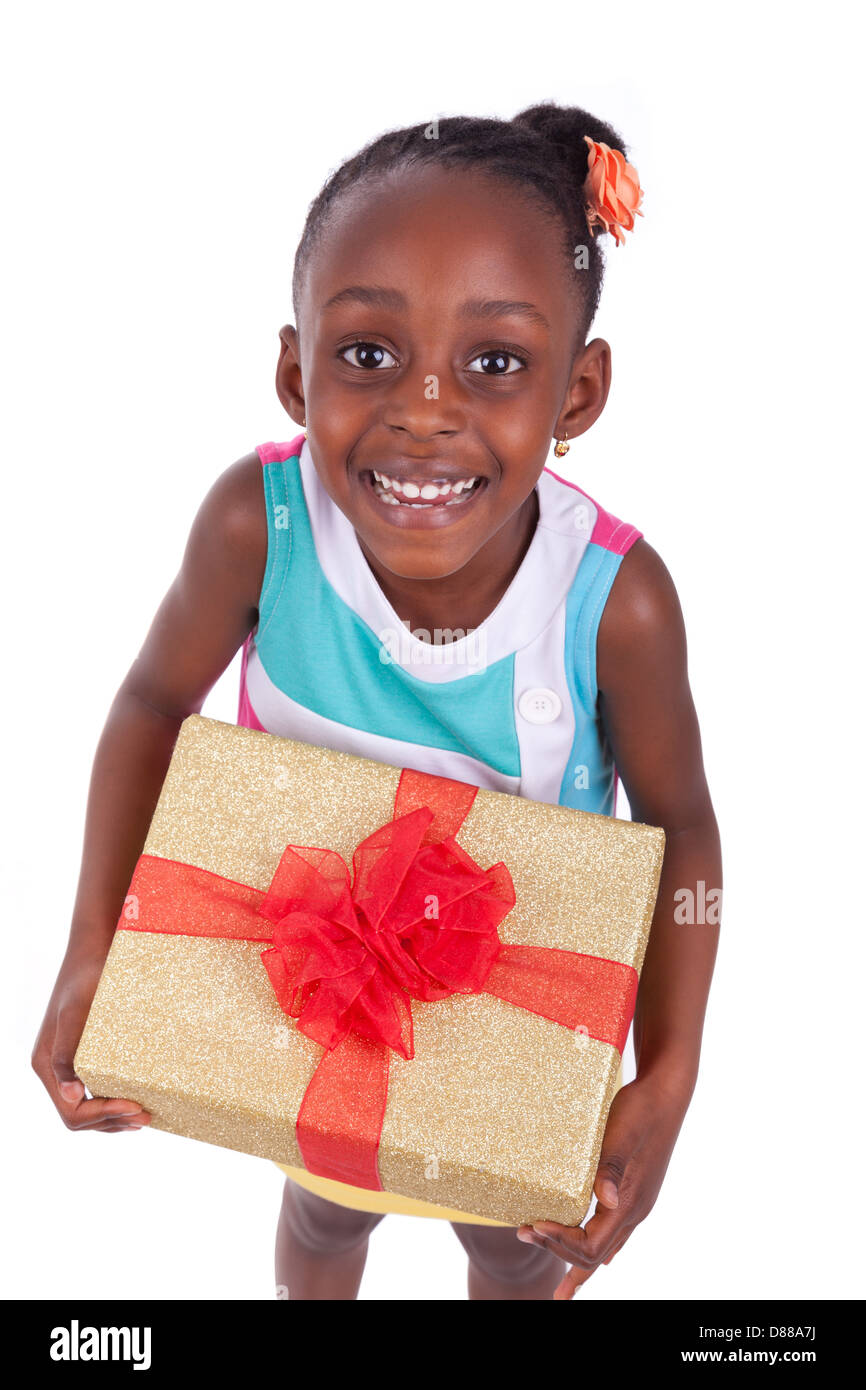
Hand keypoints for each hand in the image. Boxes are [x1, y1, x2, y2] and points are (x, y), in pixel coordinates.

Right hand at [31, 951, 151, 1132]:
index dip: (103, 1116)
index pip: (72, 1111)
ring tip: (145, 1115)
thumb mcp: (77, 1012)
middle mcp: (53, 1068)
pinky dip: (114, 1102)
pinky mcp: (85, 1054)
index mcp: (45, 1063)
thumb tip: (72, 1094)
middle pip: (79, 1116)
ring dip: (115, 1118)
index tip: (135, 1106)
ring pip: (87, 1107)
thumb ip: (67, 1054)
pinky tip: (137, 1099)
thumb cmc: (88, 974)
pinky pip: (96, 1089)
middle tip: (147, 1116)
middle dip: (112, 1121)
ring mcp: (68, 1063)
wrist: (96, 947)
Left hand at [516, 1074, 689, 1298]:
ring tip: (555, 1267)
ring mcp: (637, 1202)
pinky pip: (614, 1231)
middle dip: (560, 1253)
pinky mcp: (635, 1191)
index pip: (590, 1245)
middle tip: (524, 1235)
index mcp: (629, 1203)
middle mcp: (635, 1210)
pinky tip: (592, 1251)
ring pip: (606, 1245)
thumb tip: (607, 1201)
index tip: (532, 1224)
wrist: (667, 1094)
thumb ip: (611, 1169)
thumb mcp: (621, 1136)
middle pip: (595, 1252)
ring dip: (575, 1255)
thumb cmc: (640, 1112)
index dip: (560, 1242)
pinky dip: (596, 1246)